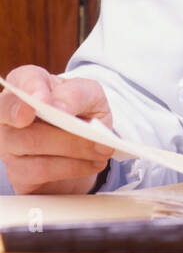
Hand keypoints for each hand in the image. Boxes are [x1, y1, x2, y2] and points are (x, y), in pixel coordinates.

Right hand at [0, 65, 113, 194]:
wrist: (86, 145)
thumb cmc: (82, 111)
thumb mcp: (91, 96)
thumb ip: (77, 94)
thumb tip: (60, 107)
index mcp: (28, 84)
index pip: (22, 78)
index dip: (30, 88)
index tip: (43, 101)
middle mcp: (10, 113)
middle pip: (19, 115)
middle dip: (54, 123)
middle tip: (84, 130)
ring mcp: (9, 145)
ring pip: (31, 144)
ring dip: (74, 148)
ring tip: (103, 149)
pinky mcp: (17, 173)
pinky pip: (39, 170)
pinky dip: (72, 167)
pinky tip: (93, 162)